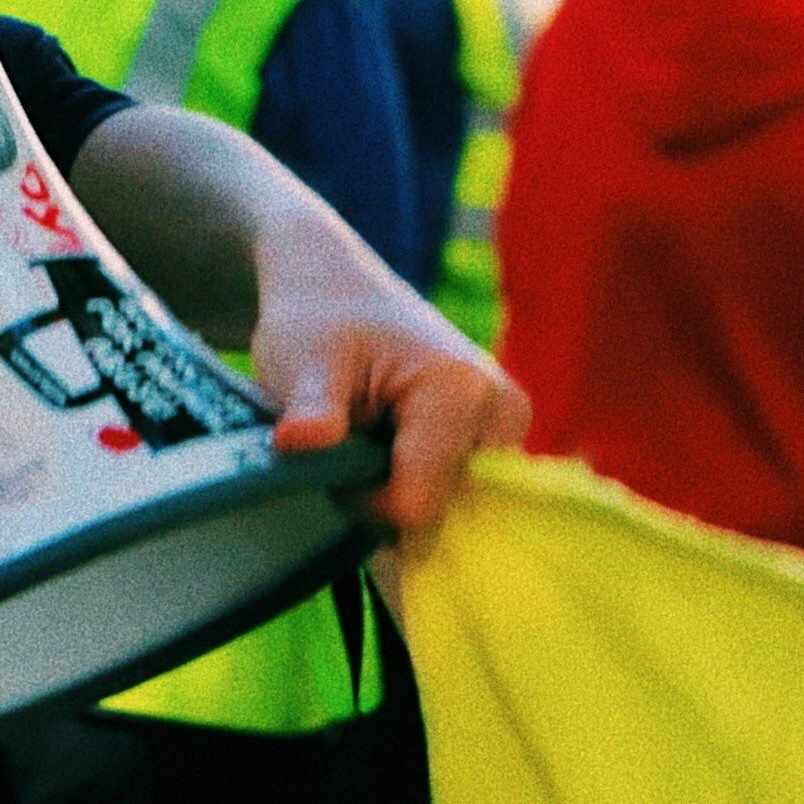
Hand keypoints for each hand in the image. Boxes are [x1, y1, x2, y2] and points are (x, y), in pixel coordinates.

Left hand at [252, 247, 526, 544]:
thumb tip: (294, 443)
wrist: (338, 289)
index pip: (416, 507)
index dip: (361, 501)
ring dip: (399, 489)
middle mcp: (505, 412)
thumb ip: (311, 411)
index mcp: (463, 392)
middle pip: (440, 514)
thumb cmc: (317, 322)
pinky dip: (416, 482)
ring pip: (449, 510)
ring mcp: (509, 428)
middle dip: (386, 496)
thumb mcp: (302, 360)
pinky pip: (458, 496)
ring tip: (371, 435)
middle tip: (353, 442)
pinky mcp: (502, 440)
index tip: (333, 457)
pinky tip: (391, 443)